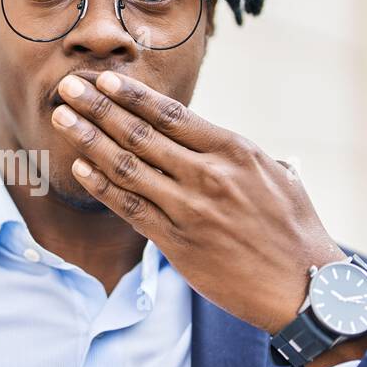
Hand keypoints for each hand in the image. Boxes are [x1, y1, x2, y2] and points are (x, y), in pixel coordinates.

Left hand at [50, 69, 346, 334]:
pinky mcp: (177, 242)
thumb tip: (215, 143)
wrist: (304, 288)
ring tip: (63, 119)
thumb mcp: (278, 177)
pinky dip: (101, 186)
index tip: (103, 78)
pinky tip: (80, 167)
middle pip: (140, 133)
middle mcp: (208, 175)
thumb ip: (240, 157)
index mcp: (234, 151)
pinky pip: (130, 208)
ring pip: (127, 167)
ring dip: (89, 140)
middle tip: (67, 86)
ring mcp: (189, 209)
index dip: (132, 95)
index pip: (172, 114)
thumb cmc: (295, 231)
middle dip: (98, 107)